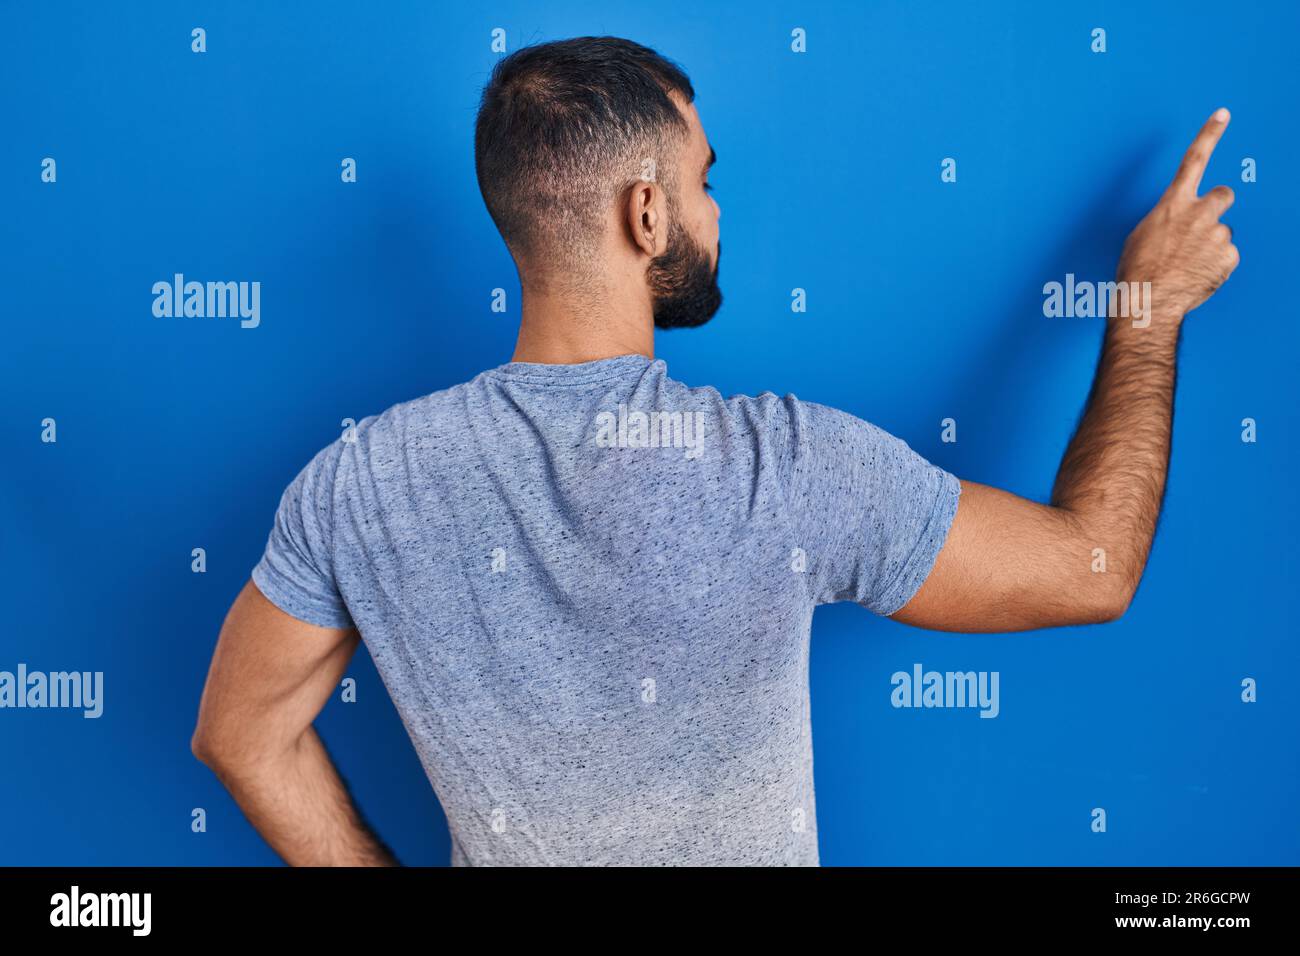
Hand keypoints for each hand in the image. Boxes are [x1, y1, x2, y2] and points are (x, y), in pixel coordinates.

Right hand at [1116, 108, 1239, 321]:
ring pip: (1221, 234)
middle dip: (1217, 206)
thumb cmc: (1137, 272)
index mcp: (1173, 204)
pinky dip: (1215, 266)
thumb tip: (1178, 227)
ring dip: (1209, 245)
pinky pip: (1226, 257)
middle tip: (1204, 225)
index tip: (1223, 114)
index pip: (1194, 159)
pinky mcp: (1229, 256)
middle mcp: (1200, 213)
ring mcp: (1217, 234)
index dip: (1210, 134)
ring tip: (1187, 266)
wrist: (1149, 301)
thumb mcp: (1141, 236)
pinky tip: (1196, 276)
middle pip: (1223, 195)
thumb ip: (1166, 220)